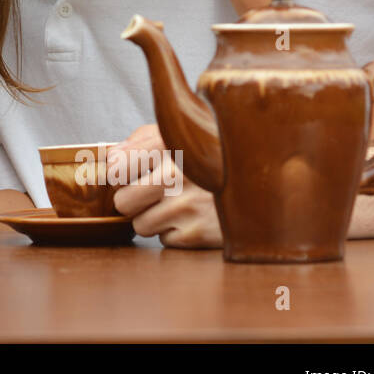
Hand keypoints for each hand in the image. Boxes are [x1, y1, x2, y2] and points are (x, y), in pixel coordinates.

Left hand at [110, 124, 221, 248]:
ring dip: (153, 218)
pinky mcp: (199, 233)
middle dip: (132, 201)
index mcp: (169, 144)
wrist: (263, 182)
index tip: (129, 174)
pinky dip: (175, 232)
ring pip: (140, 225)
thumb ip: (141, 140)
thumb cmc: (212, 156)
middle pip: (122, 202)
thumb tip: (110, 159)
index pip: (115, 168)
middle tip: (151, 194)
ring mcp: (188, 205)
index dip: (119, 175)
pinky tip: (193, 217)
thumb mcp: (181, 133)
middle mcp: (176, 174)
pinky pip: (164, 240)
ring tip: (175, 204)